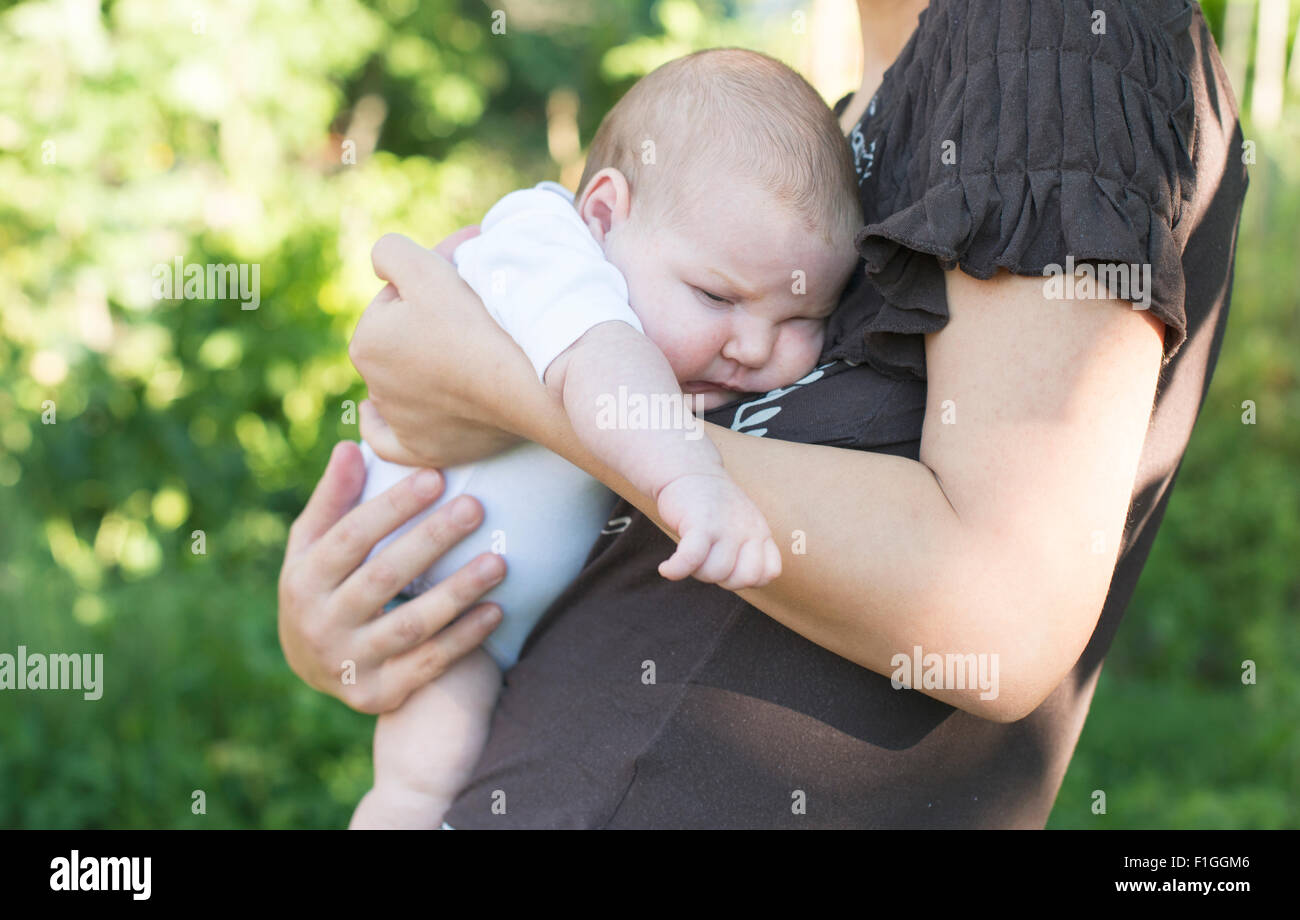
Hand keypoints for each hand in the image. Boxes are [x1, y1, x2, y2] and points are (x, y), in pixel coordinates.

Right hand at [277, 440, 506, 713]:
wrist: (313, 666)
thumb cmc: (322, 585)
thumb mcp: (312, 545)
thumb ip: (334, 499)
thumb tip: (351, 446)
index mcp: (302, 579)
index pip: (350, 536)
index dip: (393, 506)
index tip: (436, 476)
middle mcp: (320, 624)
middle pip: (383, 578)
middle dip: (432, 540)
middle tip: (476, 507)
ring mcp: (349, 663)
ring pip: (411, 625)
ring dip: (458, 592)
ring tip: (499, 562)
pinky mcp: (377, 695)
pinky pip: (429, 664)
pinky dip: (464, 638)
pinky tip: (496, 610)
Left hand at [350, 228, 536, 467]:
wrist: (524, 387)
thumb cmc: (476, 328)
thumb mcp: (425, 268)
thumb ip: (390, 252)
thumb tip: (383, 263)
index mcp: (366, 343)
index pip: (397, 298)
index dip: (429, 286)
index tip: (466, 284)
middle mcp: (375, 387)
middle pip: (402, 339)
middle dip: (427, 324)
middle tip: (474, 315)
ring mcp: (400, 423)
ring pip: (403, 381)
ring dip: (423, 365)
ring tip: (464, 353)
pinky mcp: (423, 450)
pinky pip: (387, 440)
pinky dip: (381, 426)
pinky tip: (375, 414)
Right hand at [654, 472, 782, 589]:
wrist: (688, 470)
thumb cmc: (713, 506)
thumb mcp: (742, 525)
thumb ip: (749, 552)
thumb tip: (742, 582)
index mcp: (760, 531)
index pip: (770, 572)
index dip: (748, 580)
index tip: (728, 567)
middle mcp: (747, 529)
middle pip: (741, 578)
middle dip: (720, 579)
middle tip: (706, 562)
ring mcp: (725, 526)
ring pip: (715, 572)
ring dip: (695, 572)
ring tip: (687, 557)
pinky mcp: (700, 522)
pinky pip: (691, 559)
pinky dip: (676, 569)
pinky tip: (666, 569)